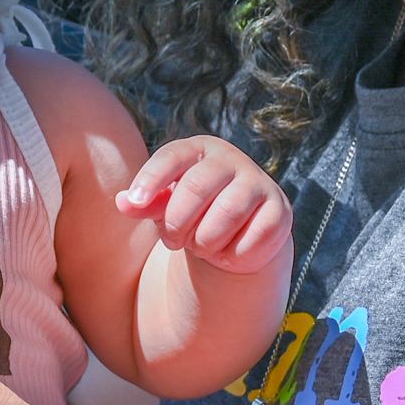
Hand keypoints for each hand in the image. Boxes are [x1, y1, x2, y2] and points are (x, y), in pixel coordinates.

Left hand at [117, 136, 291, 275]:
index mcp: (198, 149)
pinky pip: (252, 238)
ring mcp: (259, 182)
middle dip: (177, 223)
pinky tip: (229, 250)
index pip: (171, 157)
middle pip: (195, 188)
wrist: (239, 234)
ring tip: (201, 245)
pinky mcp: (279, 211)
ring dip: (205, 240)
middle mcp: (230, 159)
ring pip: (225, 214)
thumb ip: (144, 203)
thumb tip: (124, 202)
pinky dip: (233, 254)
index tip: (135, 202)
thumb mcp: (165, 206)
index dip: (150, 179)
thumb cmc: (193, 212)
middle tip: (174, 240)